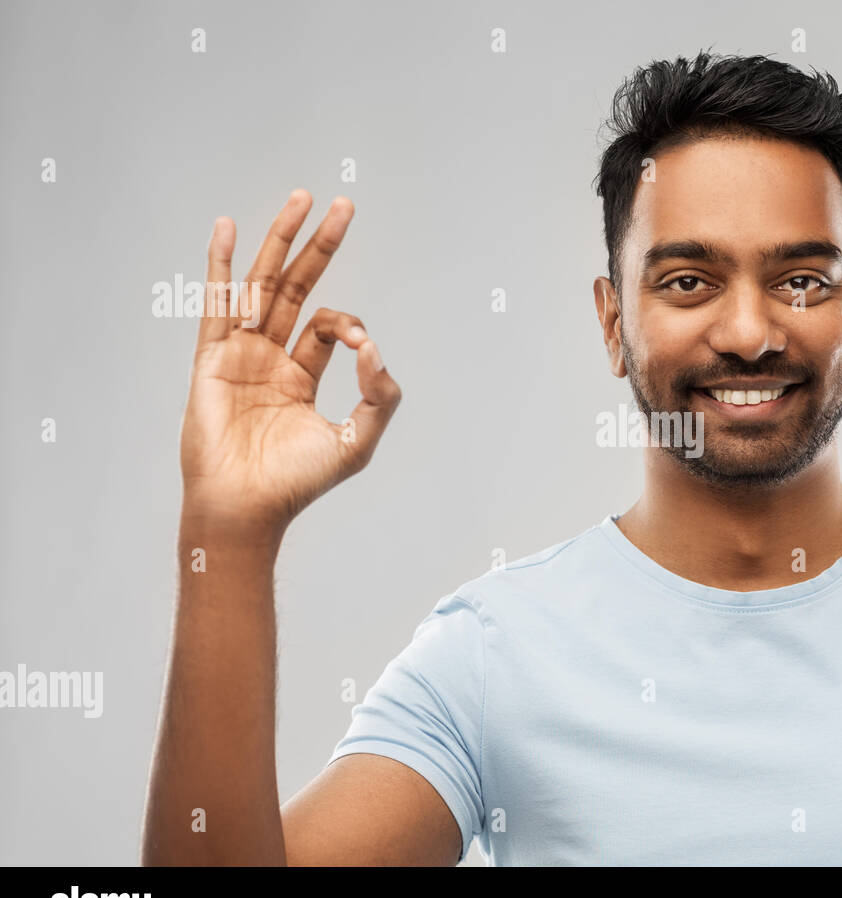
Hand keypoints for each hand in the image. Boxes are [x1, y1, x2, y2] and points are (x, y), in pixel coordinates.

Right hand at [179, 190, 400, 533]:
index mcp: (299, 376)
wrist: (246, 506)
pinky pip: (217, 303)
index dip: (349, 326)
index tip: (360, 348)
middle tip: (342, 204)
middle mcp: (268, 359)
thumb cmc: (298, 482)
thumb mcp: (358, 439)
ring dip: (280, 240)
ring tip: (301, 199)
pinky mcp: (212, 358)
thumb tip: (373, 347)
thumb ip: (380, 395)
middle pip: (295, 288)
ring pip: (261, 284)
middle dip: (319, 247)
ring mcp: (238, 354)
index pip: (327, 327)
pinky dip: (222, 266)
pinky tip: (227, 228)